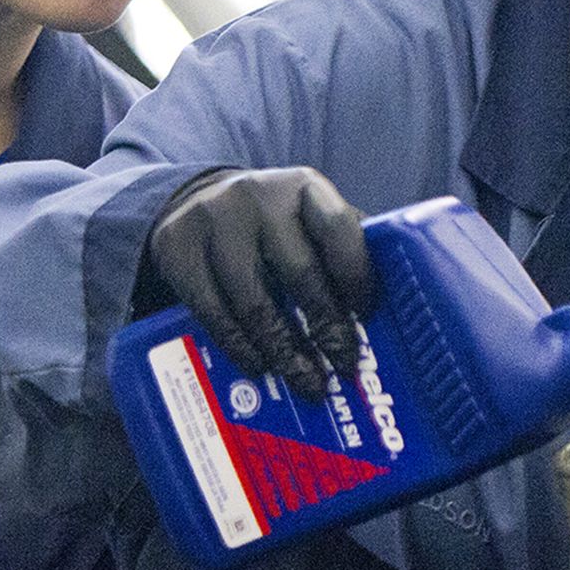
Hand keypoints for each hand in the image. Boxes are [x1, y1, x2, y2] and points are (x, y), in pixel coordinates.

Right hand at [144, 167, 376, 396]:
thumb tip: (391, 308)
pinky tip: (260, 367)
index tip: (367, 315)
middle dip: (326, 326)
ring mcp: (214, 220)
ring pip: (254, 300)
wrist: (196, 201)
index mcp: (304, 187)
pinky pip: (213, 311)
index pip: (338, 228)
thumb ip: (342, 247)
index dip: (356, 274)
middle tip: (344, 366)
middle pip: (298, 271)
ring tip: (307, 382)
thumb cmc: (274, 222)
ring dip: (284, 350)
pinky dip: (240, 347)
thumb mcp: (308, 217)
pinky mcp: (177, 248)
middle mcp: (258, 196)